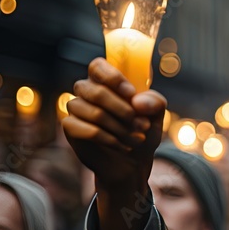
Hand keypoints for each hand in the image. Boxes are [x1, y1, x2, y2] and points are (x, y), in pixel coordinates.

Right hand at [63, 59, 166, 229]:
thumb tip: (137, 101)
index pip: (97, 66)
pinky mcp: (71, 128)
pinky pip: (86, 129)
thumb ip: (155, 102)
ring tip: (137, 138)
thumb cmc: (143, 131)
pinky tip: (122, 146)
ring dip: (120, 128)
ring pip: (93, 112)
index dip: (112, 78)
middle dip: (123, 110)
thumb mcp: (157, 115)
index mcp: (106, 81)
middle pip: (95, 91)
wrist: (134, 162)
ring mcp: (76, 109)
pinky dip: (109, 139)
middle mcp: (87, 91)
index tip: (131, 94)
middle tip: (143, 125)